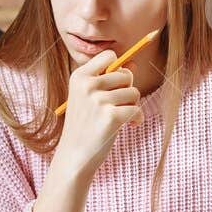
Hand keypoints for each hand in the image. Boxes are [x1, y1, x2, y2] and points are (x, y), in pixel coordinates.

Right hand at [54, 49, 142, 177]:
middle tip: (118, 107)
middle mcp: (88, 85)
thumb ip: (109, 80)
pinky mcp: (111, 116)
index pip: (109, 55)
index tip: (115, 86)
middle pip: (126, 75)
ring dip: (132, 106)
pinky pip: (137, 110)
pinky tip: (129, 126)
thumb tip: (133, 65)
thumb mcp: (88, 98)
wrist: (74, 156)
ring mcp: (99, 100)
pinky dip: (137, 119)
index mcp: (79, 76)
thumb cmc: (84, 126)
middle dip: (127, 91)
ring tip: (120, 118)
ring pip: (134, 93)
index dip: (118, 69)